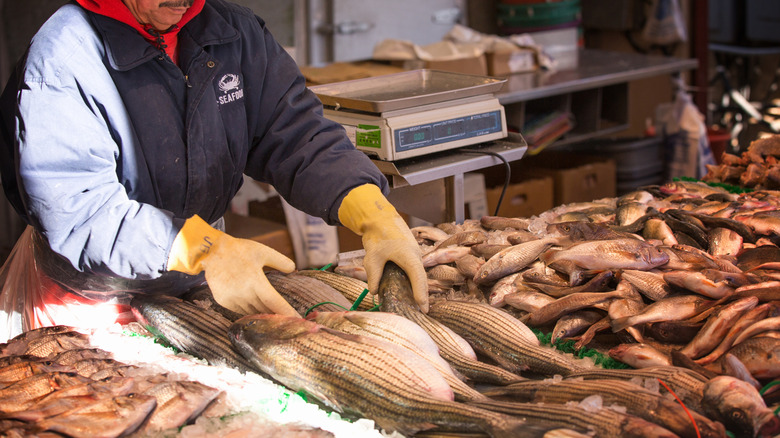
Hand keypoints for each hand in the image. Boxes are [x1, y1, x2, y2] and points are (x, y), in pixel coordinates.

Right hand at [167, 215, 297, 315]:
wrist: (212, 251)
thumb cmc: (240, 250)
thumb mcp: (263, 251)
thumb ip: (280, 261)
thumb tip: (293, 269)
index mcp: (255, 280)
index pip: (274, 302)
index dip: (286, 313)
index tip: (297, 321)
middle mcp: (243, 292)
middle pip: (264, 310)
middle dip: (276, 315)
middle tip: (288, 320)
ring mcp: (231, 299)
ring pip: (252, 312)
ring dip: (262, 314)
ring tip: (272, 315)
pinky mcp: (223, 301)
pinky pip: (240, 310)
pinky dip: (249, 310)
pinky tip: (254, 307)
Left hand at [338, 184, 428, 311]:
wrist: (380, 217)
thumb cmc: (378, 236)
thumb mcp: (372, 257)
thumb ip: (374, 275)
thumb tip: (374, 292)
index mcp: (409, 256)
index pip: (418, 278)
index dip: (421, 294)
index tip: (423, 308)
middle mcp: (416, 255)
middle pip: (421, 278)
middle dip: (422, 295)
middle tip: (422, 312)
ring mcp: (415, 254)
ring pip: (418, 274)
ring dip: (418, 288)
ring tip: (418, 305)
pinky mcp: (411, 253)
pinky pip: (414, 270)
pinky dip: (413, 280)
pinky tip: (410, 290)